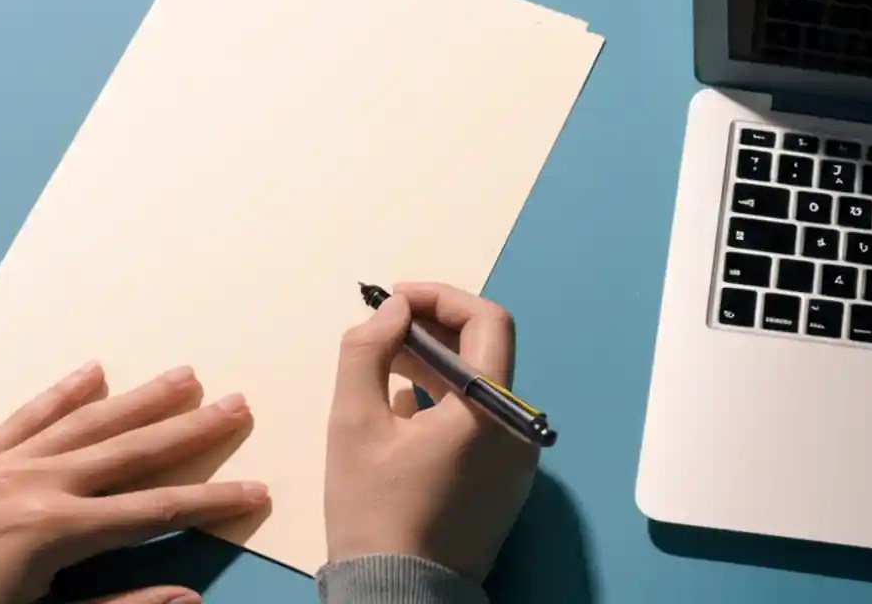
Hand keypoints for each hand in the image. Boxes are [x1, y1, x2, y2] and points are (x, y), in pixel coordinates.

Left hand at [0, 364, 266, 603]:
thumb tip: (188, 598)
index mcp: (58, 533)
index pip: (156, 512)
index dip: (212, 501)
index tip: (257, 488)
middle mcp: (39, 484)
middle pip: (132, 450)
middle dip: (190, 429)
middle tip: (238, 402)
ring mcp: (5, 464)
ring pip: (89, 422)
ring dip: (141, 398)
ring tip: (184, 373)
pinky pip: (27, 415)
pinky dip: (62, 391)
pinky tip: (92, 370)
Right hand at [324, 282, 538, 581]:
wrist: (399, 596)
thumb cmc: (373, 509)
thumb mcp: (353, 422)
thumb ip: (368, 350)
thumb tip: (394, 309)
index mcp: (492, 411)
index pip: (487, 322)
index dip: (440, 297)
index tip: (394, 297)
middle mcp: (518, 430)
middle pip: (486, 353)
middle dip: (434, 328)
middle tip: (384, 324)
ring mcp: (517, 460)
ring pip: (482, 387)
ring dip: (437, 363)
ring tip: (384, 361)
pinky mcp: (504, 483)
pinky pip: (482, 421)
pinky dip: (446, 400)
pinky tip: (401, 405)